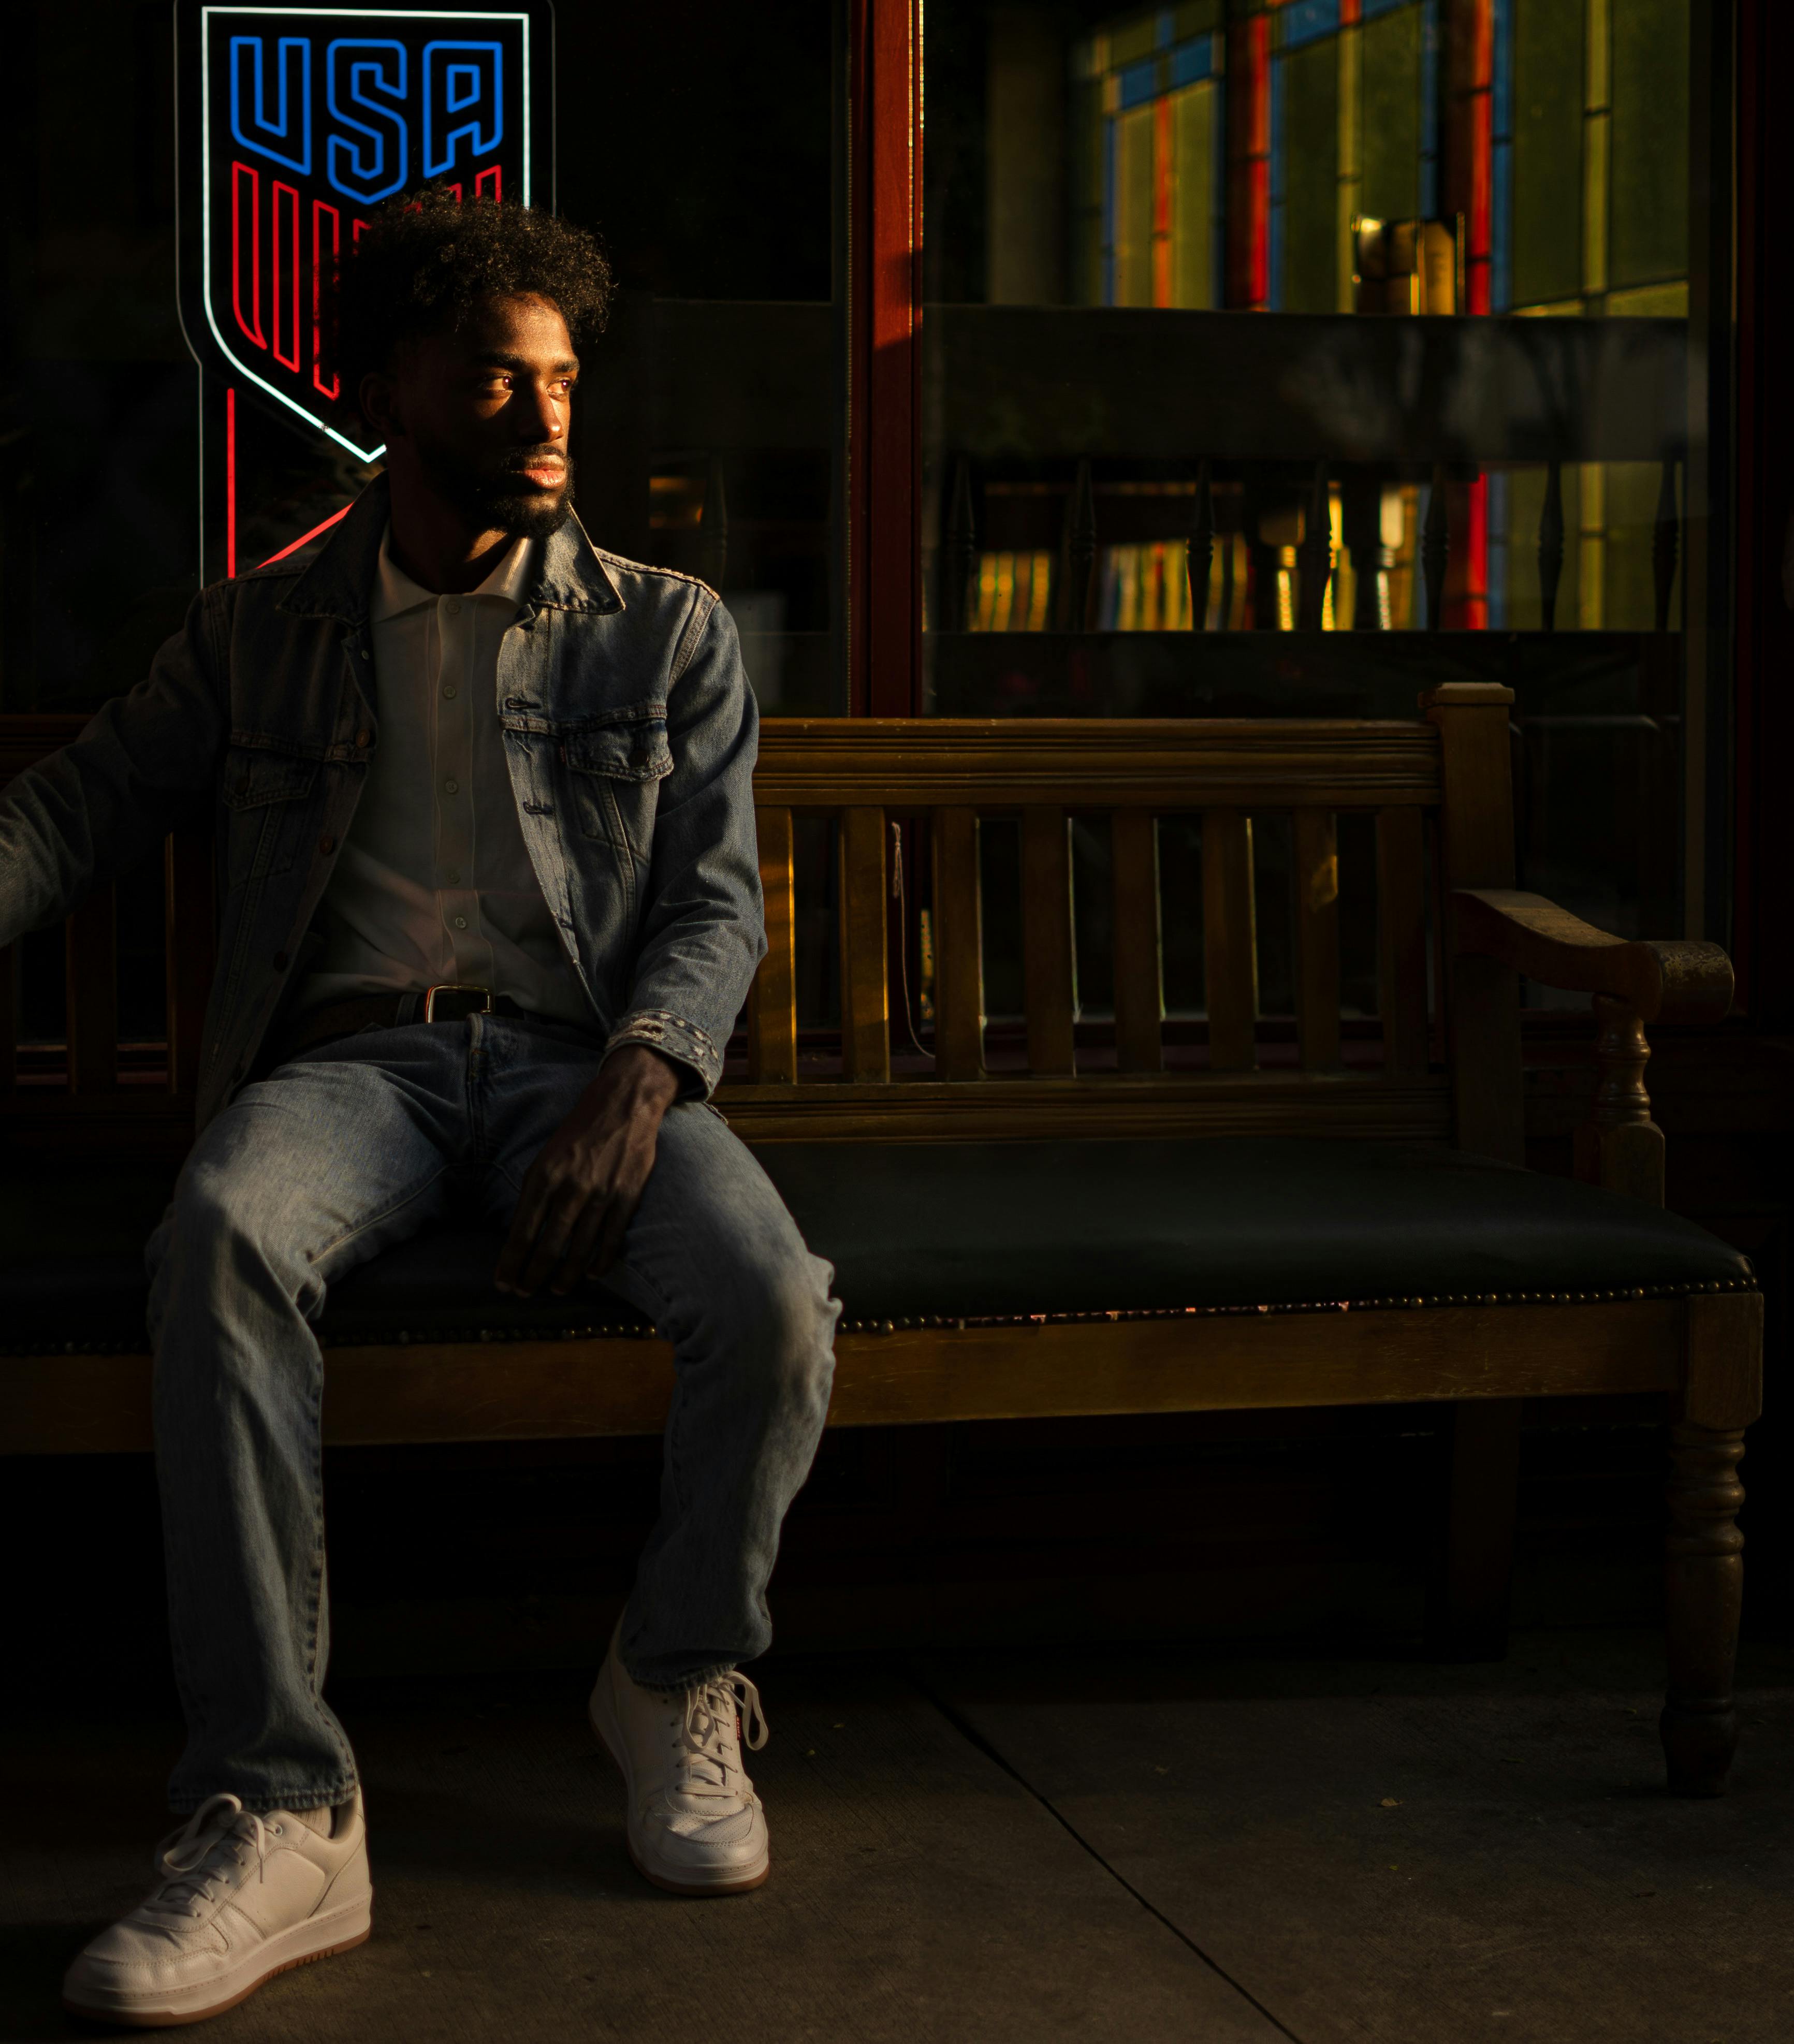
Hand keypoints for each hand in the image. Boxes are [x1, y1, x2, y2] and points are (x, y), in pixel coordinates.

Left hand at [495, 1045, 681, 1296]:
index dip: (511, 1263)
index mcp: (544, 1176)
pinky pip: (612, 1239)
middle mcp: (571, 1188)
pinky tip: (591, 1274)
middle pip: (548, 1247)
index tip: (502, 1283)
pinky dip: (601, 1261)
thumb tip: (523, 1233)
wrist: (623, 1104)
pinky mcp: (628, 1196)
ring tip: (556, 1289)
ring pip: (580, 1249)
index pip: (522, 1232)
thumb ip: (535, 1193)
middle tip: (524, 1293)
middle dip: (532, 1276)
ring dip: (566, 1276)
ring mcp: (602, 1194)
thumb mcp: (546, 1156)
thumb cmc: (578, 1131)